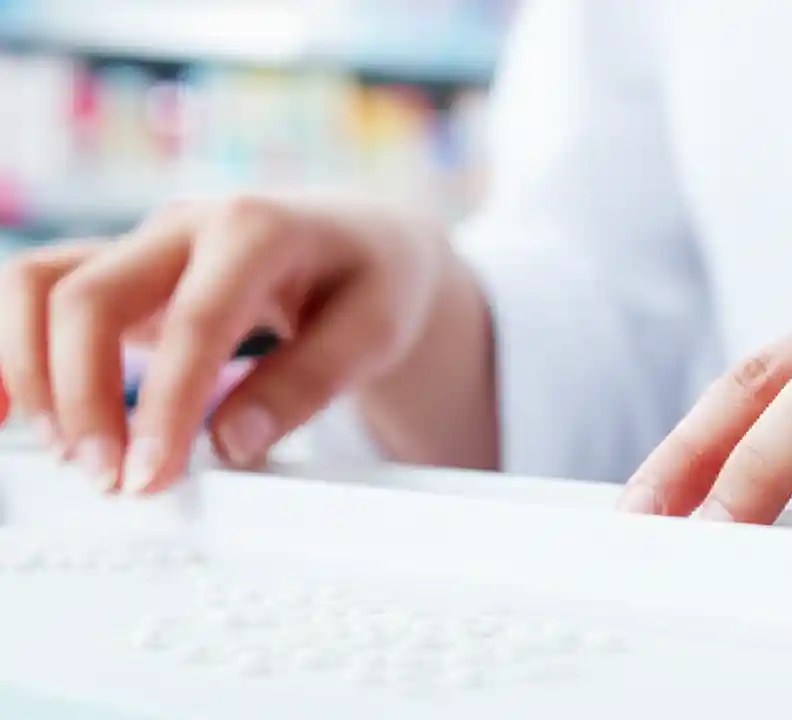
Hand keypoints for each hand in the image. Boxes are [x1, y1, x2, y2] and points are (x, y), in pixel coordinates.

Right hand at [0, 194, 467, 493]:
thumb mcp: (376, 330)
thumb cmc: (374, 282)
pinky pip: (37, 292)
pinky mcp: (122, 271)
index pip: (193, 322)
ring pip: (37, 284)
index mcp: (255, 232)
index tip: (150, 479)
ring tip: (71, 454)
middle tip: (112, 482)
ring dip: (31, 372)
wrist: (365, 238)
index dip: (163, 406)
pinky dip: (11, 350)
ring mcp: (143, 244)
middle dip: (82, 397)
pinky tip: (11, 412)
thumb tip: (229, 443)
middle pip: (88, 297)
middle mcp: (183, 226)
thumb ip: (309, 381)